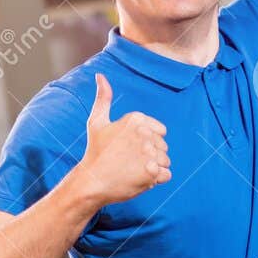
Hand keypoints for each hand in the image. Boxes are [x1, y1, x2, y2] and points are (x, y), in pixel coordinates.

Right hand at [76, 74, 170, 208]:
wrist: (91, 182)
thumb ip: (103, 98)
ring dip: (154, 168)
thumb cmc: (95, 152)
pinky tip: (139, 179)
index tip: (130, 149)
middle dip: (151, 156)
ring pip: (166, 161)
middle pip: (163, 147)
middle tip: (129, 161)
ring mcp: (149, 152)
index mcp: (135, 119)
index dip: (147, 143)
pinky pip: (166, 175)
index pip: (161, 131)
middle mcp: (144, 133)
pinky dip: (156, 180)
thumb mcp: (96, 121)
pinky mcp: (152, 171)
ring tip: (133, 170)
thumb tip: (100, 75)